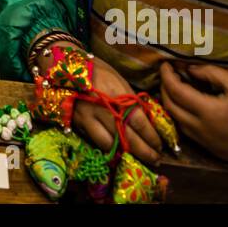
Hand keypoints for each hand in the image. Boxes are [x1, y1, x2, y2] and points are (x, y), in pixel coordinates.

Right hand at [37, 49, 161, 166]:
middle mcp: (105, 109)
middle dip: (145, 152)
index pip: (140, 122)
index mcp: (119, 95)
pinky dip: (110, 149)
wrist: (67, 67)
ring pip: (113, 144)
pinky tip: (118, 151)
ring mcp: (91, 118)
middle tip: (155, 158)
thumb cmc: (98, 71)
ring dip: (128, 154)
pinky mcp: (80, 123)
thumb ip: (131, 101)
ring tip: (138, 157)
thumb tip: (146, 119)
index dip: (152, 137)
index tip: (160, 145)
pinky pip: (97, 142)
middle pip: (129, 138)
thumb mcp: (119, 81)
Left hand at [159, 62, 227, 170]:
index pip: (175, 91)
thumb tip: (189, 69)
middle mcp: (202, 131)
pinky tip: (190, 108)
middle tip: (168, 75)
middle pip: (170, 108)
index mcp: (208, 112)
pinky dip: (183, 118)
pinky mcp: (214, 152)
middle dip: (164, 89)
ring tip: (176, 89)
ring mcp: (207, 144)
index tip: (165, 64)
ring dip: (171, 105)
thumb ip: (211, 74)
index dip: (166, 75)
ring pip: (178, 123)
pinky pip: (189, 133)